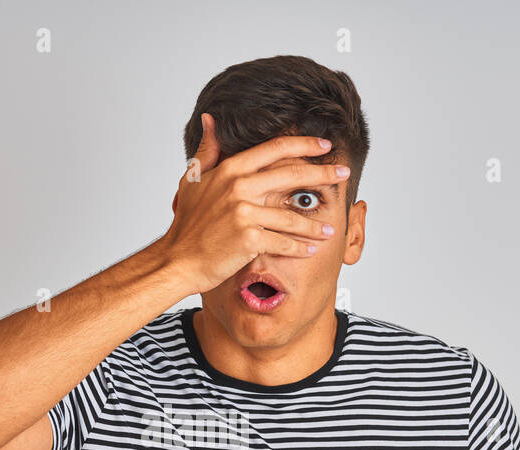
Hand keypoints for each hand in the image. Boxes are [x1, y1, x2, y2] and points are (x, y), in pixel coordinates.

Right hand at [160, 113, 348, 295]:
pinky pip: (283, 242)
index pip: (275, 149)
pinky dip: (299, 248)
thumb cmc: (186, 223)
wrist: (177, 260)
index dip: (304, 145)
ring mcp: (244, 213)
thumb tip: (209, 119)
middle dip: (323, 174)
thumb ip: (208, 149)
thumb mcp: (192, 179)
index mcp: (230, 169)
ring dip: (315, 224)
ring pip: (291, 215)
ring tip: (330, 229)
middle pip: (291, 175)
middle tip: (343, 174)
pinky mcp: (248, 239)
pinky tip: (312, 250)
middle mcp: (239, 187)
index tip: (325, 146)